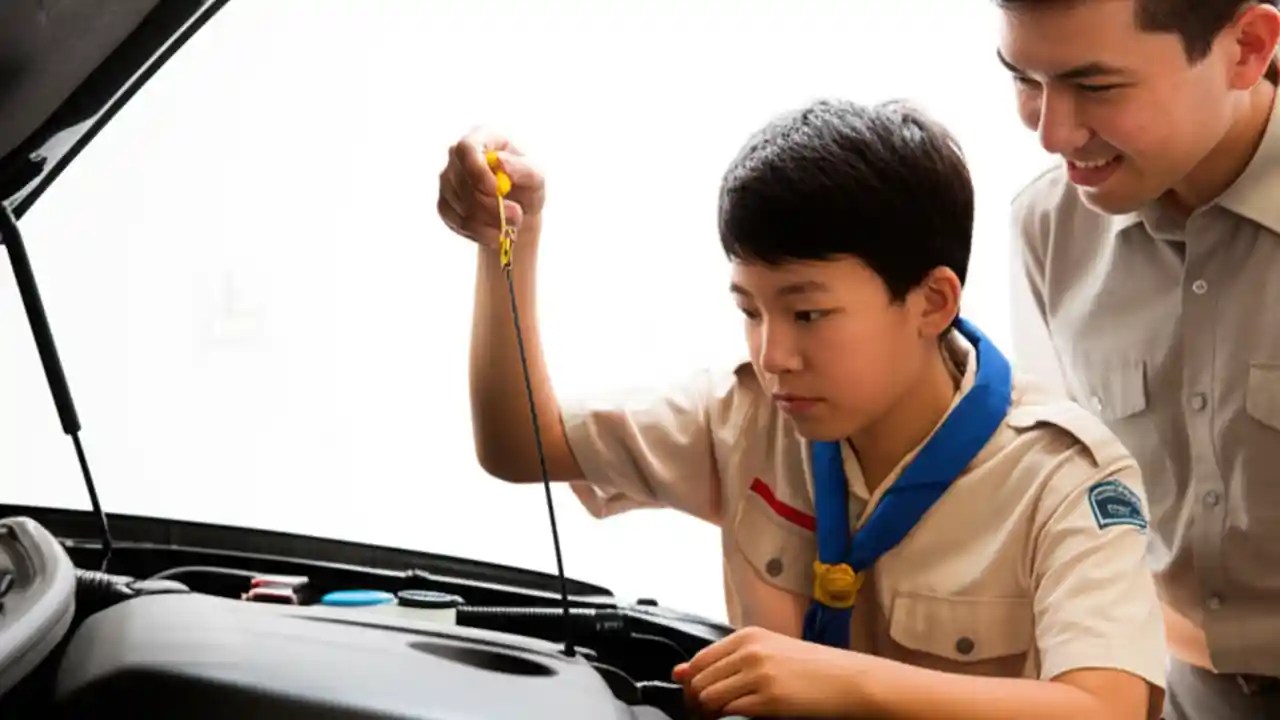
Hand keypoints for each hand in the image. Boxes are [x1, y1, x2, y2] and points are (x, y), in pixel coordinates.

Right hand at [437, 128, 544, 248]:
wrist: (518, 212)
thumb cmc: (526, 187)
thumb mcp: (536, 177)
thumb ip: (523, 169)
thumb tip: (500, 163)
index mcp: (482, 138)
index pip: (466, 148)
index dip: (477, 171)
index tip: (496, 190)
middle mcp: (457, 156)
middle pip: (462, 181)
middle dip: (491, 205)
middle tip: (517, 216)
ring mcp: (447, 181)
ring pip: (462, 206)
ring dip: (491, 221)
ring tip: (513, 223)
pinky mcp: (444, 206)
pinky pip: (458, 222)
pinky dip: (482, 232)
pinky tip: (497, 231)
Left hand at [672, 626, 864, 717]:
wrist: (849, 680)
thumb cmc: (813, 667)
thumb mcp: (770, 651)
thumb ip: (726, 659)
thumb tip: (679, 672)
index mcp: (747, 635)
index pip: (698, 660)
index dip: (691, 683)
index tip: (697, 697)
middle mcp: (749, 651)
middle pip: (698, 681)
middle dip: (697, 702)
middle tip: (708, 713)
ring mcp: (758, 675)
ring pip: (708, 697)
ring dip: (709, 713)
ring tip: (722, 717)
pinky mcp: (769, 700)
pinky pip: (730, 711)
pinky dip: (728, 718)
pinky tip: (739, 718)